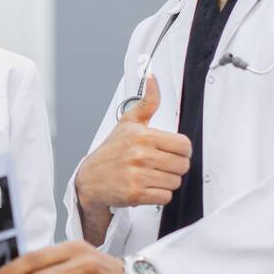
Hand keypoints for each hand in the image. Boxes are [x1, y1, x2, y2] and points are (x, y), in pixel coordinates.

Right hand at [76, 74, 191, 212]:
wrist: (90, 179)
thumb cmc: (111, 151)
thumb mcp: (128, 123)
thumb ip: (147, 102)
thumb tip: (152, 76)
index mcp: (143, 136)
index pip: (184, 145)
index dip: (181, 150)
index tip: (170, 151)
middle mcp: (140, 155)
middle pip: (182, 165)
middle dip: (174, 167)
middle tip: (159, 165)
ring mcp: (138, 176)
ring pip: (175, 182)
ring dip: (166, 181)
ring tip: (151, 176)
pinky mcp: (136, 194)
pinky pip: (165, 197)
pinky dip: (159, 195)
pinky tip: (147, 187)